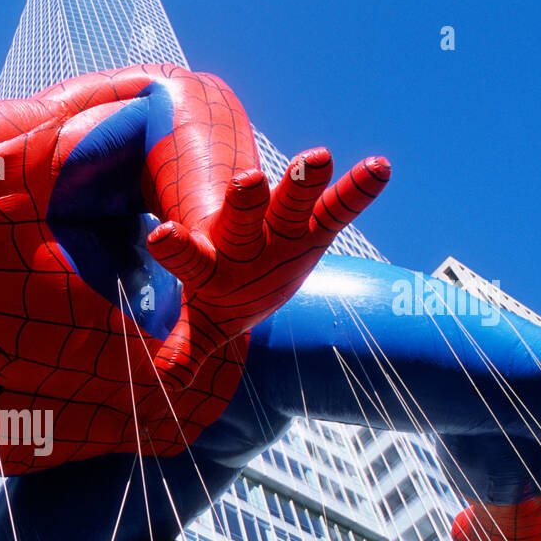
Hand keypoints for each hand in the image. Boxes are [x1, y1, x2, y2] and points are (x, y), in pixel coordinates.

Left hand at [147, 148, 390, 344]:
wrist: (243, 261)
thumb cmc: (219, 297)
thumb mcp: (203, 326)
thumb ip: (186, 351)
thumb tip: (166, 383)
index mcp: (208, 265)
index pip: (188, 257)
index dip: (175, 248)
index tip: (161, 236)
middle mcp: (242, 239)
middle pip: (242, 217)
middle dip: (245, 200)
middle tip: (247, 180)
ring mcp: (279, 228)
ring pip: (288, 202)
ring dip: (302, 183)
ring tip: (317, 158)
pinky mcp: (314, 227)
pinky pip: (337, 209)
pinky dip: (356, 191)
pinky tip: (380, 168)